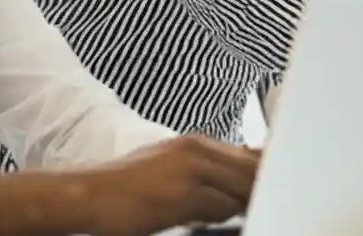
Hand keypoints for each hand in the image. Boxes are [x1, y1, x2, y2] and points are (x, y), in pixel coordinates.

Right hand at [80, 134, 259, 235]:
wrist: (88, 193)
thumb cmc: (125, 184)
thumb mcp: (169, 163)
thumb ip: (204, 166)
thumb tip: (237, 173)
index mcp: (197, 143)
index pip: (248, 155)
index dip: (263, 172)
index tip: (274, 184)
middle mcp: (198, 150)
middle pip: (251, 169)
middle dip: (260, 188)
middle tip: (265, 202)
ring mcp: (192, 171)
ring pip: (241, 188)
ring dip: (242, 203)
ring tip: (232, 211)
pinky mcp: (184, 195)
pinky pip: (221, 208)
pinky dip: (223, 217)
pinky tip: (211, 219)